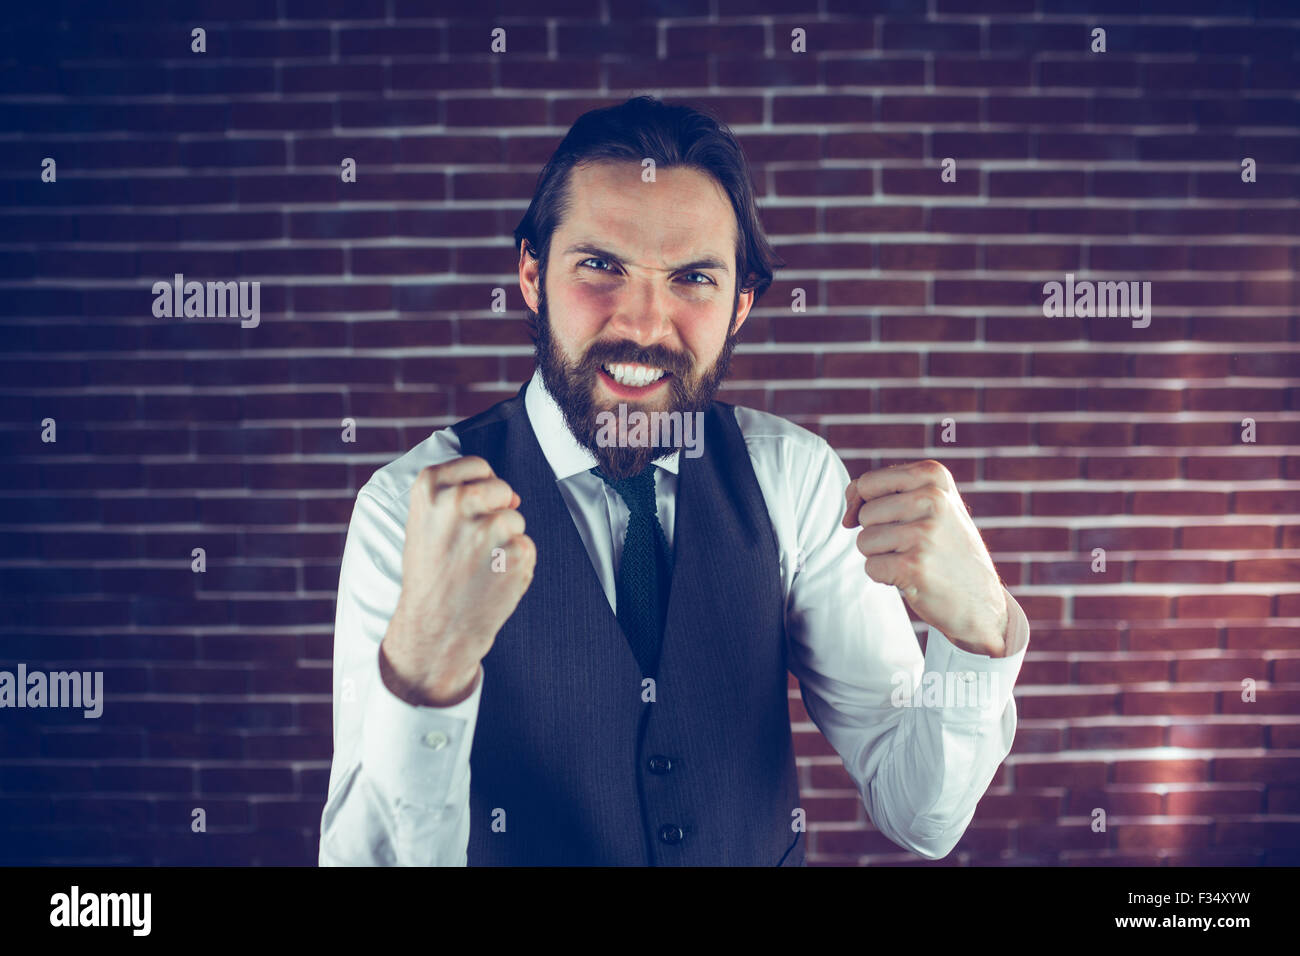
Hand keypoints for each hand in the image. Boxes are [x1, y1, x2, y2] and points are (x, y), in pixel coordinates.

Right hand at [381, 455, 535, 705]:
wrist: (435, 627)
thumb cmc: (432, 575)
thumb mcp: (424, 523)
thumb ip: (458, 495)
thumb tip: (512, 496)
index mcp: (429, 488)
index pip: (478, 466)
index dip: (479, 489)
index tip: (465, 514)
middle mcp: (456, 502)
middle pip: (502, 489)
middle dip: (496, 513)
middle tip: (470, 547)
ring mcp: (487, 527)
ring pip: (516, 519)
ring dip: (506, 542)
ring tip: (478, 566)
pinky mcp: (514, 552)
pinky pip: (527, 545)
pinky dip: (516, 564)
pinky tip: (492, 580)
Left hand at [842, 459, 1007, 656]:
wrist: (981, 603)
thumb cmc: (945, 548)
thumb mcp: (927, 505)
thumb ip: (881, 494)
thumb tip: (848, 516)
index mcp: (934, 476)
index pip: (868, 482)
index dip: (866, 504)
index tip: (890, 519)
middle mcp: (932, 499)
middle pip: (864, 514)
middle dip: (878, 533)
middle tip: (913, 545)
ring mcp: (924, 533)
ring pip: (863, 540)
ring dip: (881, 556)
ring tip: (914, 559)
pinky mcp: (914, 565)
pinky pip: (871, 567)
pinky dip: (885, 577)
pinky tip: (913, 577)